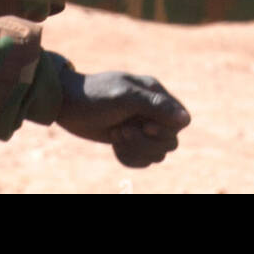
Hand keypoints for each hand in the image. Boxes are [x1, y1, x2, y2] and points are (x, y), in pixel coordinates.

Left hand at [55, 70, 190, 167]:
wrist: (66, 104)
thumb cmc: (94, 96)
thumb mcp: (124, 98)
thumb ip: (156, 107)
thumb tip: (187, 120)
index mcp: (155, 93)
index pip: (181, 121)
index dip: (166, 130)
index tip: (144, 126)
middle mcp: (153, 110)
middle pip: (170, 141)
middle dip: (146, 142)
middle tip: (121, 131)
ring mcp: (142, 125)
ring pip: (158, 153)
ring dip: (136, 150)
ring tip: (115, 135)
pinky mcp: (131, 140)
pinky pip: (143, 160)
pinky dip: (129, 158)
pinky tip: (114, 145)